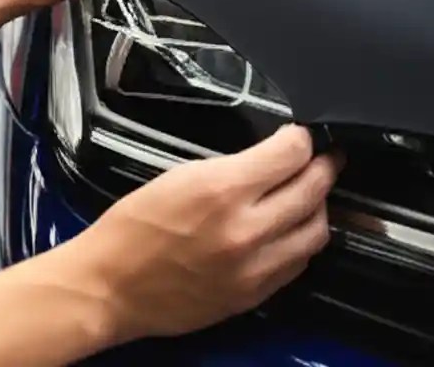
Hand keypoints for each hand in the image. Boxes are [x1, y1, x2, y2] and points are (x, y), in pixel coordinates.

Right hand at [61, 125, 343, 344]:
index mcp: (223, 190)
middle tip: (325, 160)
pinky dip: (300, 243)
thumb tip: (276, 157)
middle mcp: (246, 229)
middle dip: (324, 167)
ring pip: (316, 231)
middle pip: (313, 190)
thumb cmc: (134, 226)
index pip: (292, 154)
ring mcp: (253, 268)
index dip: (302, 139)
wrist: (108, 287)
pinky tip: (290, 232)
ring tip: (309, 197)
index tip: (301, 137)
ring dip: (318, 208)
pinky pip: (298, 264)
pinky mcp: (253, 296)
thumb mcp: (182, 175)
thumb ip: (236, 167)